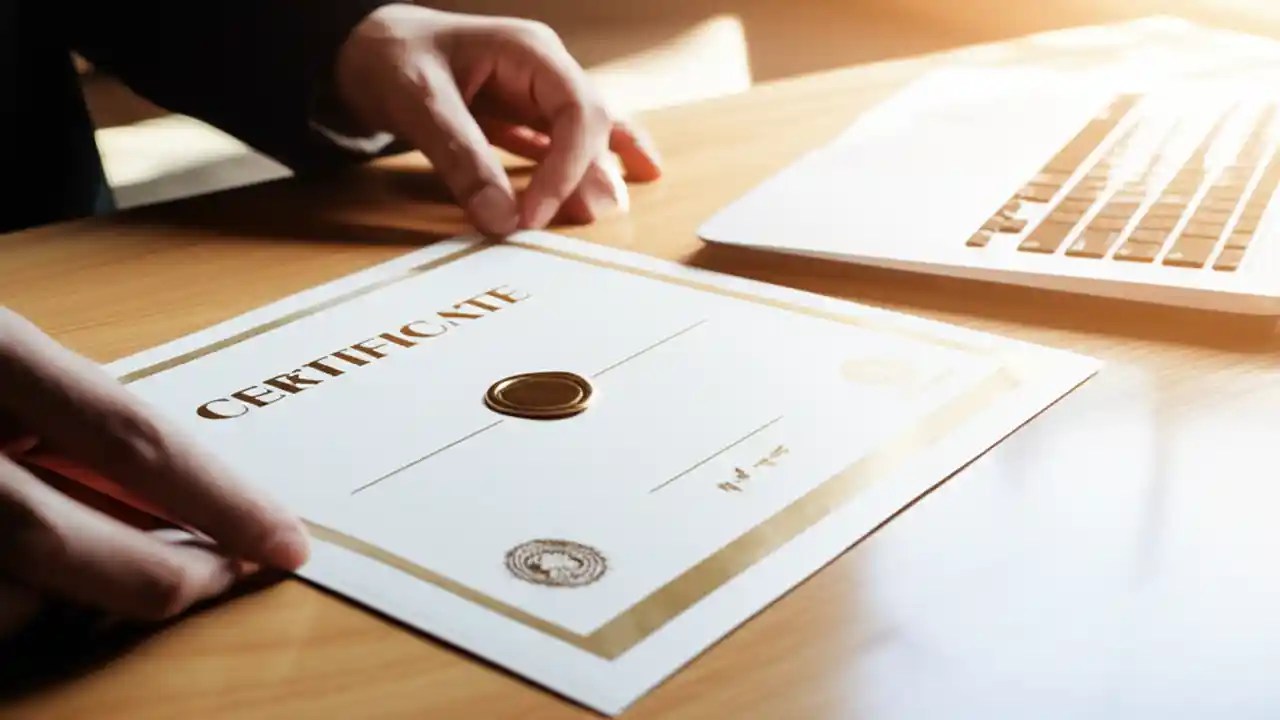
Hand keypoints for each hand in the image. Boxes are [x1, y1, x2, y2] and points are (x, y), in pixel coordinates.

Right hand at [0, 309, 308, 633]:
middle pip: (54, 538)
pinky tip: (23, 570)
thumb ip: (73, 420)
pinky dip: (7, 607)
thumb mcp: (8, 355)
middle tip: (226, 578)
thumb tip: (175, 506)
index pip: (126, 436)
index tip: (287, 542)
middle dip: (156, 576)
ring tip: (97, 553)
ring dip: (58, 595)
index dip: (219, 497)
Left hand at [334, 5, 661, 235]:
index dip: (567, 167)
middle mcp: (544, 70)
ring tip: (605, 215)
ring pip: (585, 136)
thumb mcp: (418, 103)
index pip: (577, 111)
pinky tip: (611, 187)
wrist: (361, 49)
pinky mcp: (522, 118)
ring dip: (595, 175)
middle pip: (590, 125)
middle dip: (591, 174)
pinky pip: (563, 144)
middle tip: (584, 226)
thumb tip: (501, 220)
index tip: (535, 215)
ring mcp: (536, 94)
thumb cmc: (389, 58)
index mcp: (529, 52)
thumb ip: (460, 158)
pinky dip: (580, 170)